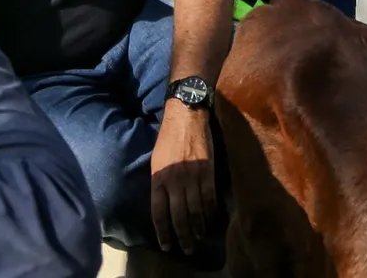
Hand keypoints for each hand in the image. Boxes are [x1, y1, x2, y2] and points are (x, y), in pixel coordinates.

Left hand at [150, 103, 216, 254]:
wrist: (186, 117)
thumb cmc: (167, 140)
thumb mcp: (155, 162)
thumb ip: (159, 184)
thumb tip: (163, 205)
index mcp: (158, 179)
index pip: (159, 213)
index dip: (163, 232)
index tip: (167, 246)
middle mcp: (174, 181)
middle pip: (178, 217)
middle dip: (183, 236)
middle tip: (188, 249)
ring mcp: (192, 177)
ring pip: (195, 210)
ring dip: (199, 227)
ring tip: (200, 237)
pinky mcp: (208, 171)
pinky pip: (210, 198)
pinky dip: (211, 212)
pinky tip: (211, 219)